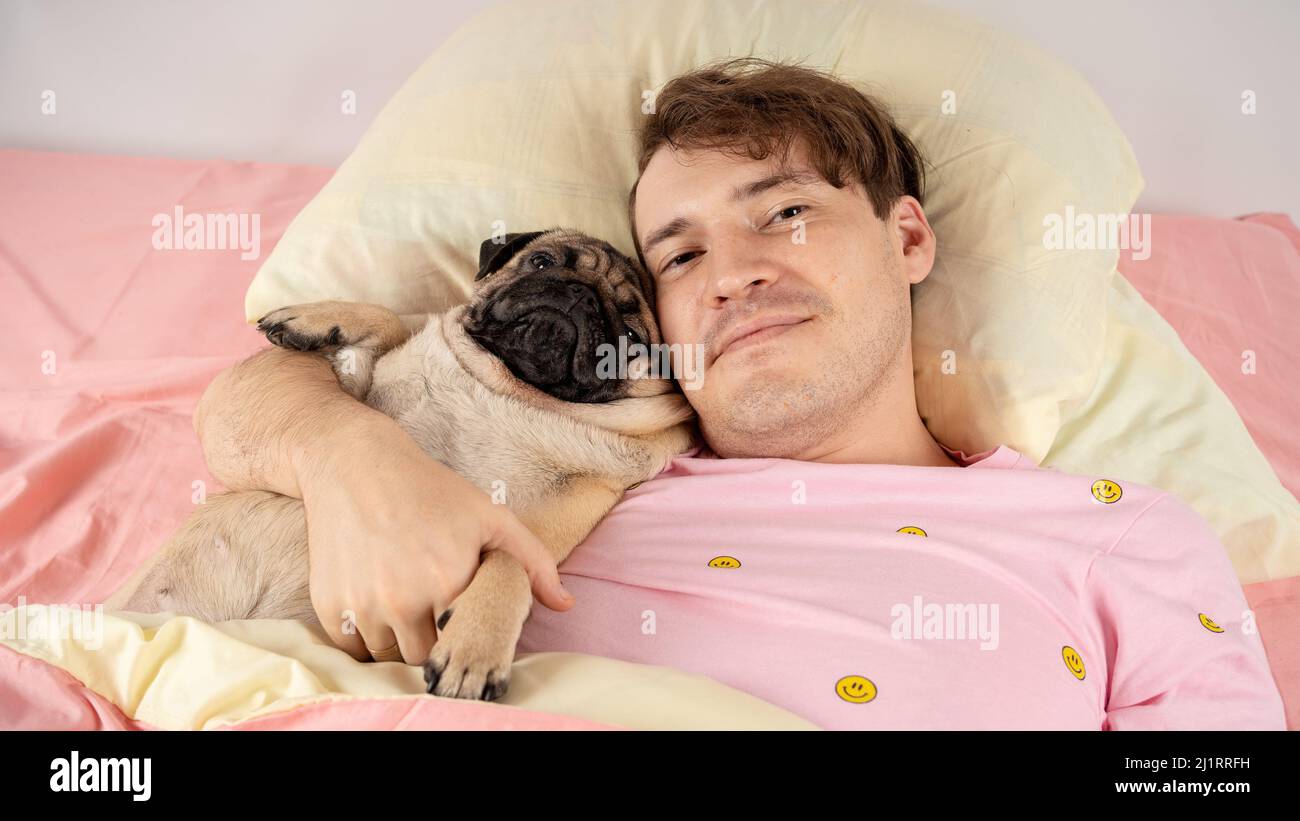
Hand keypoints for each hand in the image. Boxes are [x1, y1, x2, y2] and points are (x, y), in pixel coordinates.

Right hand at [295, 414, 573, 663]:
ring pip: (388, 655)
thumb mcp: (490, 516)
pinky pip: (351, 647)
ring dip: (398, 639)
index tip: (464, 615)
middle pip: (426, 657)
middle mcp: (403, 602)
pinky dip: (363, 636)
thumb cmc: (429, 489)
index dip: (468, 631)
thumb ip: (532, 563)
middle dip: (433, 638)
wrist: (354, 464)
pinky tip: (375, 603)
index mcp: (448, 583)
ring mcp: (362, 605)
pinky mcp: (329, 604)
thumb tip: (565, 605)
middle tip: (432, 608)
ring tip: (404, 600)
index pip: (467, 641)